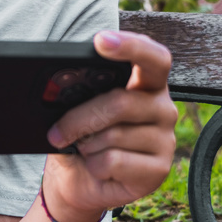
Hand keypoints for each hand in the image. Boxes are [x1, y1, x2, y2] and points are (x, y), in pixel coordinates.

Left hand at [40, 30, 177, 221]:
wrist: (79, 181)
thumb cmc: (82, 137)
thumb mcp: (78, 108)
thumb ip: (81, 92)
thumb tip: (59, 86)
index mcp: (147, 84)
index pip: (153, 57)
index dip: (131, 46)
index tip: (101, 40)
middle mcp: (162, 108)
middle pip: (120, 102)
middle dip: (80, 118)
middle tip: (57, 131)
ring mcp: (164, 139)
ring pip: (113, 135)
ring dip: (86, 145)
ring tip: (85, 150)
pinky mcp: (158, 169)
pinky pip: (114, 161)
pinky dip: (94, 165)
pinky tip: (98, 168)